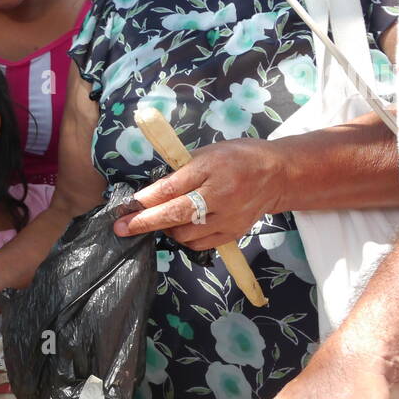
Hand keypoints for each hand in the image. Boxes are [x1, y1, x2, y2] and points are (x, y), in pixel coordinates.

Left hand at [113, 138, 280, 249]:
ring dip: (165, 230)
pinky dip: (183, 238)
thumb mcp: (207, 154)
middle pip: (177, 214)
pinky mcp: (232, 234)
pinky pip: (199, 244)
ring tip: (159, 220)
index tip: (127, 205)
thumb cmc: (236, 158)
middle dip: (145, 222)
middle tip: (121, 227)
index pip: (173, 187)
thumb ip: (180, 171)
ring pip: (186, 234)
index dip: (147, 199)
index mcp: (212, 168)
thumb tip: (149, 193)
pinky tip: (179, 228)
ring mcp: (228, 218)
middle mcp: (221, 195)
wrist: (276, 175)